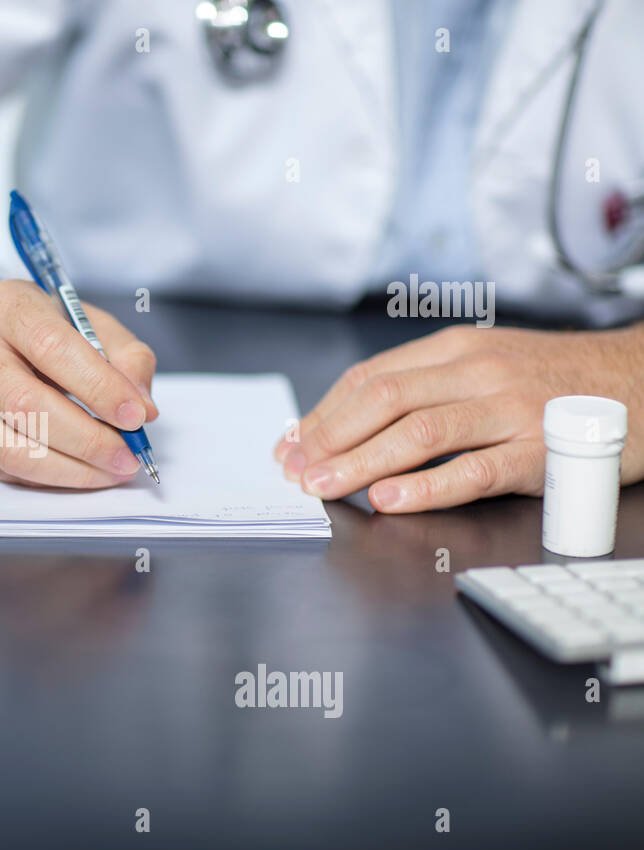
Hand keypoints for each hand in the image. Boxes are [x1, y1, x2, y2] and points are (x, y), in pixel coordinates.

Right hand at [0, 280, 158, 486]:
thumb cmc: (42, 334)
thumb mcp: (89, 325)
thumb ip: (126, 358)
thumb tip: (143, 409)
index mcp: (5, 305)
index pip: (51, 347)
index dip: (98, 387)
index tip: (135, 417)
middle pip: (26, 405)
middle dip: (87, 440)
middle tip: (126, 457)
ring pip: (9, 447)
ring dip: (68, 470)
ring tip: (106, 472)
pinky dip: (44, 478)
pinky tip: (74, 471)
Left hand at [273, 323, 643, 512]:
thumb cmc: (559, 381)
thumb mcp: (488, 364)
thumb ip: (427, 387)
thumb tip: (351, 423)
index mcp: (456, 349)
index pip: (369, 379)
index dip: (322, 415)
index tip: (289, 445)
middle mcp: (477, 372)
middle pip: (382, 401)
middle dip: (327, 439)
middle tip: (294, 472)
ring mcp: (509, 410)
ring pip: (417, 433)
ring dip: (359, 462)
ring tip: (323, 488)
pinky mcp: (539, 450)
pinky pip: (473, 471)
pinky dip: (425, 488)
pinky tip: (389, 501)